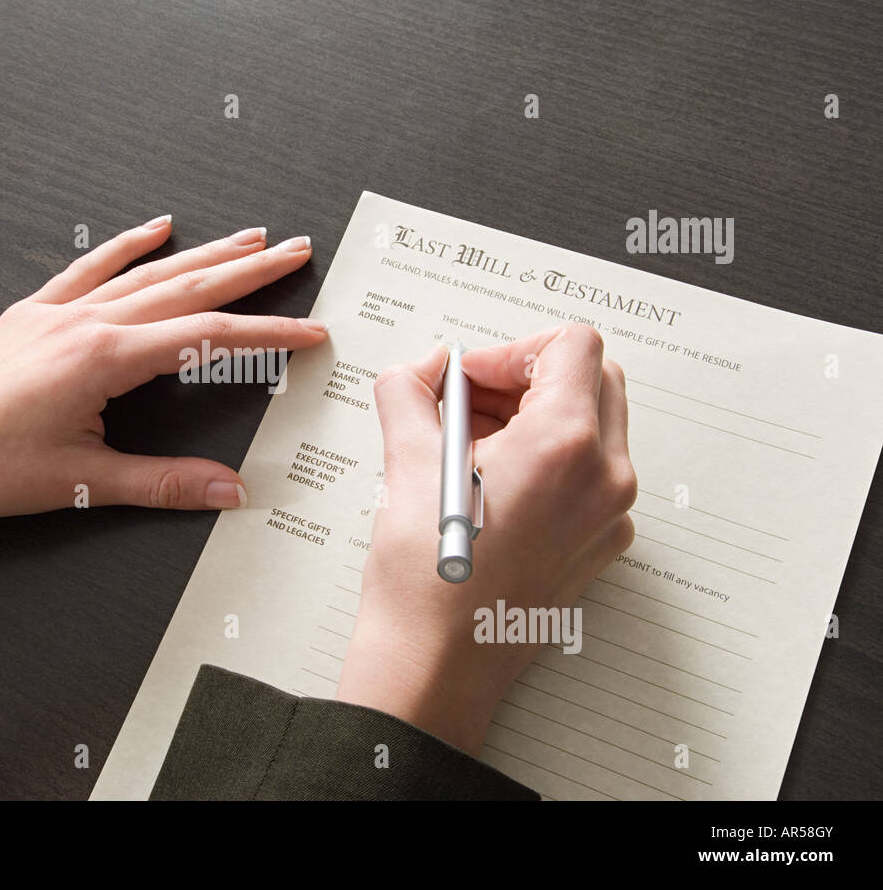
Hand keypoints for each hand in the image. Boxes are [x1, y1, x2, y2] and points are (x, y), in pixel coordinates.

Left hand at [0, 216, 326, 538]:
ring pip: (146, 272)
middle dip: (248, 269)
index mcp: (103, 359)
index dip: (266, 334)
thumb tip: (230, 489)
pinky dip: (126, 246)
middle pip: (185, 286)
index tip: (310, 330)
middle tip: (297, 249)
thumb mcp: (83, 482)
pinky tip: (155, 228)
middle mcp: (84, 322)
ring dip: (203, 252)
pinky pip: (90, 267)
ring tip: (249, 236)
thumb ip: (163, 483)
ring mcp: (57, 311)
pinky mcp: (33, 313)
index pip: (206, 337)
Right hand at [336, 324, 636, 754]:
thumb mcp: (405, 461)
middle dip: (528, 379)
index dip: (512, 350)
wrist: (435, 666)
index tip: (472, 377)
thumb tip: (422, 371)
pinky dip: (547, 462)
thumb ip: (409, 391)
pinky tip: (490, 486)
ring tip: (470, 446)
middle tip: (471, 402)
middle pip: (593, 380)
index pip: (572, 346)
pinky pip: (588, 477)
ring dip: (536, 418)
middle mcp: (604, 477)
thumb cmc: (427, 581)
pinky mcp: (599, 546)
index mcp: (566, 444)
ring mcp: (609, 516)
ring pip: (593, 428)